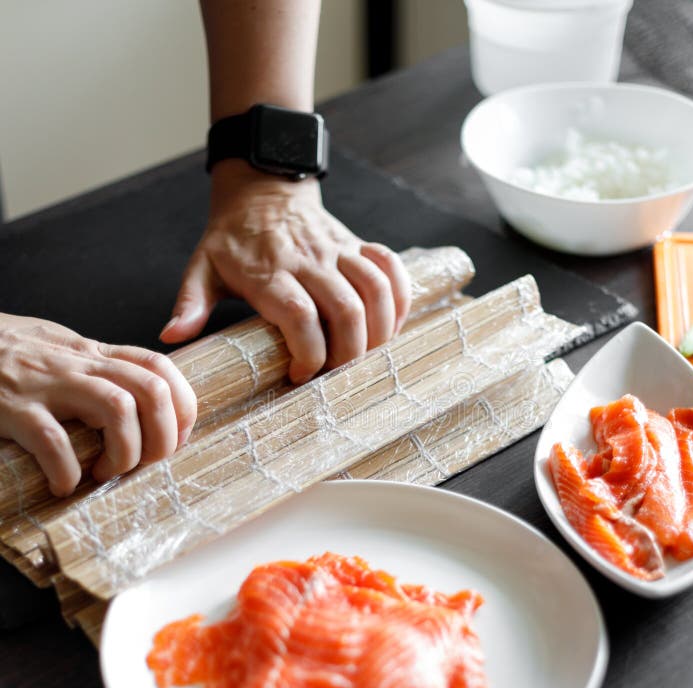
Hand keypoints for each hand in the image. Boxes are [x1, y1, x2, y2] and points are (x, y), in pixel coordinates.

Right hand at [0, 314, 196, 495]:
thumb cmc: (7, 354)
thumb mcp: (62, 351)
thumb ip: (101, 369)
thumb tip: (148, 402)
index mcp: (93, 353)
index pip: (160, 368)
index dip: (183, 405)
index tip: (178, 436)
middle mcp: (78, 364)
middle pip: (152, 390)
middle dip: (164, 435)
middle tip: (147, 463)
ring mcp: (46, 385)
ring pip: (117, 409)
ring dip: (125, 451)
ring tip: (107, 473)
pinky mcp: (13, 409)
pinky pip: (55, 442)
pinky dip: (68, 471)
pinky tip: (63, 484)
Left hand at [160, 161, 411, 383]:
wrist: (263, 187)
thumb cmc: (232, 237)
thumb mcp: (202, 266)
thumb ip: (190, 302)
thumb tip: (172, 338)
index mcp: (269, 272)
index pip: (300, 316)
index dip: (309, 353)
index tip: (302, 376)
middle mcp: (308, 260)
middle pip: (346, 309)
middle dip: (351, 352)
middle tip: (340, 375)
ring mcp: (337, 250)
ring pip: (375, 290)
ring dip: (382, 328)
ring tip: (371, 355)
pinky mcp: (356, 244)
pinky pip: (389, 267)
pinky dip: (401, 294)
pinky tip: (395, 321)